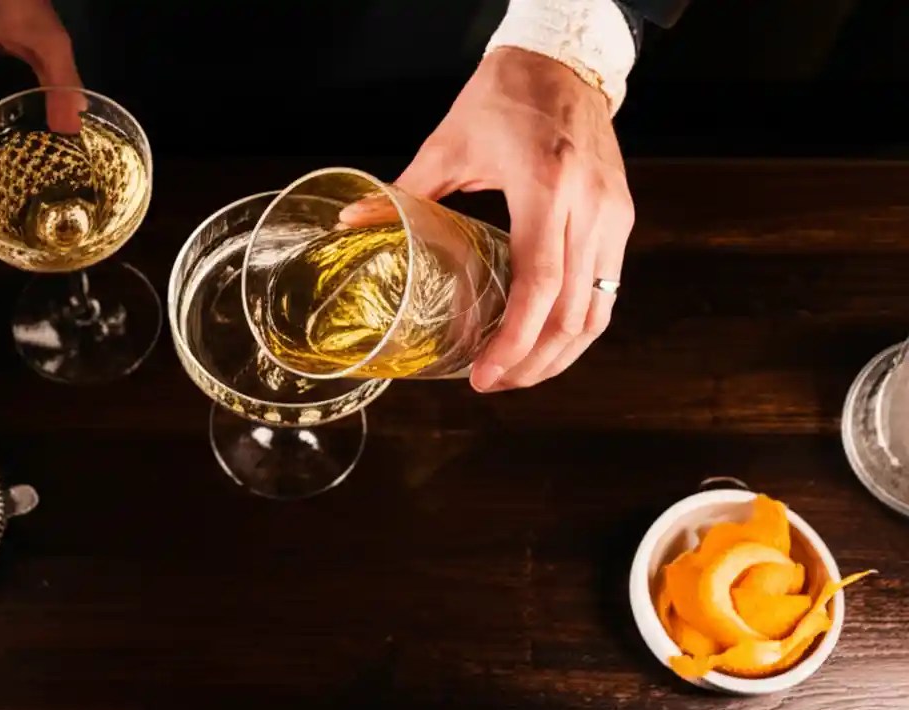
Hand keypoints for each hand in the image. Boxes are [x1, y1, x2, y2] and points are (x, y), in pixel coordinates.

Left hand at [382, 47, 634, 392]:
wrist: (564, 61)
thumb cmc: (507, 96)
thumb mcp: (449, 143)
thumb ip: (403, 193)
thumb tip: (351, 223)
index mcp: (544, 187)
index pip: (540, 284)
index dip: (515, 341)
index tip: (484, 377)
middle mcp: (588, 207)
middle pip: (572, 313)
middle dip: (533, 363)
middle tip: (493, 385)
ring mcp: (612, 215)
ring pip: (598, 311)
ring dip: (561, 355)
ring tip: (519, 375)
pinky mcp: (620, 217)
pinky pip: (607, 290)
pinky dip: (577, 325)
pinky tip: (546, 342)